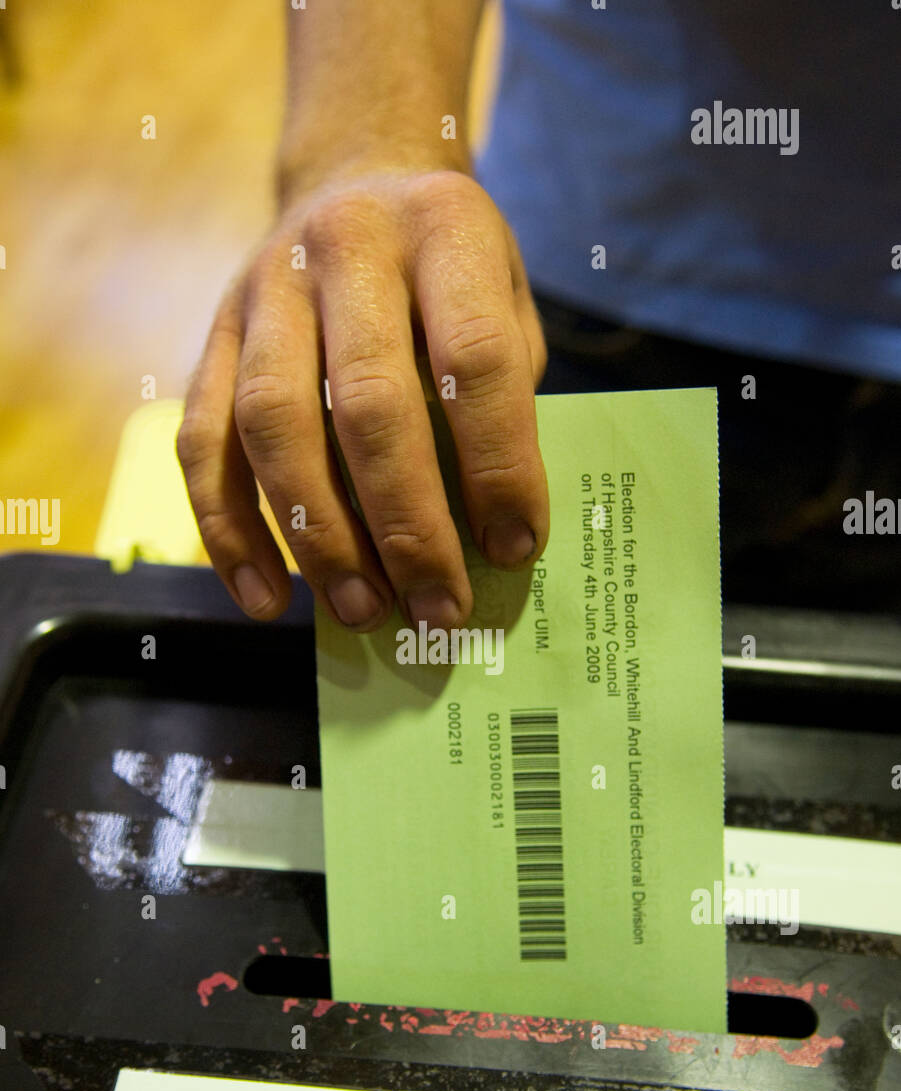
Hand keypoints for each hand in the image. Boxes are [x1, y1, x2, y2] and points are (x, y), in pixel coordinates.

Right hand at [177, 167, 548, 630]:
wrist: (353, 176)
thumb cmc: (449, 271)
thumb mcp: (507, 299)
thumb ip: (503, 396)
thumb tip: (491, 540)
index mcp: (444, 228)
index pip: (476, 358)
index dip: (500, 465)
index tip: (517, 548)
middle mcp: (347, 246)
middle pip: (370, 403)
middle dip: (408, 526)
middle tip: (437, 607)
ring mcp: (265, 289)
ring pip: (273, 425)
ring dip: (318, 537)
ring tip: (362, 611)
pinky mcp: (212, 334)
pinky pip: (203, 443)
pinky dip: (229, 532)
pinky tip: (266, 598)